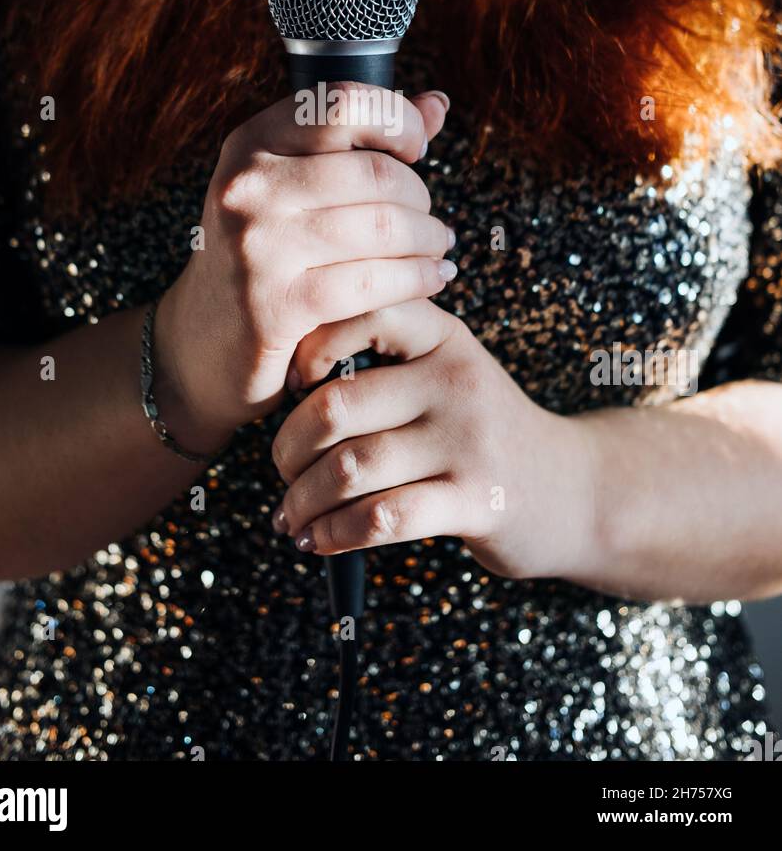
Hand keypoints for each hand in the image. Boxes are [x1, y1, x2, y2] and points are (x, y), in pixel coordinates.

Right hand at [155, 85, 455, 448]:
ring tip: (438, 248)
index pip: (344, 103)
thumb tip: (437, 103)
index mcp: (251, 143)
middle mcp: (247, 185)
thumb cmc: (263, 253)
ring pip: (383, 228)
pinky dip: (417, 280)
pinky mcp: (276, 304)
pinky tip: (432, 281)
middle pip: (375, 173)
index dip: (398, 120)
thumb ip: (363, 140)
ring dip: (428, 240)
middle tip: (431, 219)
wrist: (202, 340)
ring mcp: (258, 245)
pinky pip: (374, 282)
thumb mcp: (293, 186)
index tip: (417, 150)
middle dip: (421, 198)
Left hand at [270, 300, 594, 580]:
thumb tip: (283, 379)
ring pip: (350, 468)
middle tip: (282, 469)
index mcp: (442, 337)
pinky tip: (318, 539)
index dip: (309, 347)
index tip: (293, 384)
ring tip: (289, 516)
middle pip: (336, 405)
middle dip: (289, 447)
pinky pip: (380, 518)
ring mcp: (467, 441)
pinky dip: (334, 533)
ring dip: (302, 500)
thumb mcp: (448, 371)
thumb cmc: (480, 429)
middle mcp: (454, 380)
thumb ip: (387, 359)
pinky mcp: (474, 501)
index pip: (363, 314)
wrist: (572, 489)